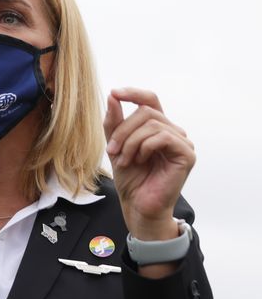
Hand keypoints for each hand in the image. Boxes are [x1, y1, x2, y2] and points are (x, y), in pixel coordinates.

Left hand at [104, 88, 193, 239]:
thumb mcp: (116, 146)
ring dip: (130, 142)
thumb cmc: (130, 178)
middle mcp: (173, 132)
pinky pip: (163, 137)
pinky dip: (145, 147)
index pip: (150, 100)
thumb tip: (113, 97)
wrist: (137, 205)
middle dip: (123, 130)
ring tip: (124, 159)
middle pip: (146, 112)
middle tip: (111, 150)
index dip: (134, 93)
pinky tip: (140, 160)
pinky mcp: (187, 154)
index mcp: (158, 128)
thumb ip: (114, 123)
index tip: (115, 93)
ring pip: (153, 124)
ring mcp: (182, 142)